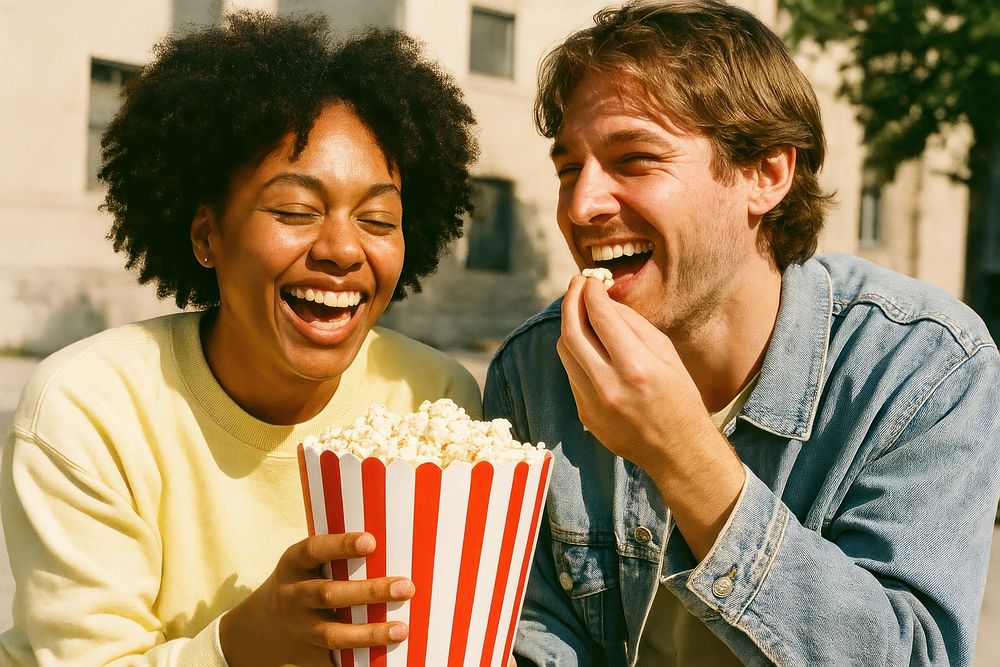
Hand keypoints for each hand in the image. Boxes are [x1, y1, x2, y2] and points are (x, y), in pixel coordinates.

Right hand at [219, 532, 414, 666]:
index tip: (371, 542)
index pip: (314, 550)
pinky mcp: (309, 653)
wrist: (262, 627)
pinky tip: (384, 656)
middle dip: (369, 591)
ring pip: (333, 634)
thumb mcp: (307, 563)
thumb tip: (394, 544)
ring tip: (401, 630)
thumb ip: (338, 555)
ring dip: (369, 633)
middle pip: (329, 594)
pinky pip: (334, 660)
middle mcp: (293, 596)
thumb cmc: (304, 581)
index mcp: (293, 565)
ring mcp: (300, 628)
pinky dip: (358, 659)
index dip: (341, 545)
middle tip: (406, 587)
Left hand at [557, 275, 707, 468]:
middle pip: (571, 331)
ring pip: (564, 351)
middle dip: (570, 301)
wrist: (678, 451)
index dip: (590, 292)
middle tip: (576, 286)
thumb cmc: (680, 397)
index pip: (599, 317)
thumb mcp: (666, 354)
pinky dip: (577, 353)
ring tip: (582, 313)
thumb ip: (632, 324)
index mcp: (636, 367)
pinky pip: (572, 372)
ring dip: (569, 326)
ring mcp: (591, 403)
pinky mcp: (584, 414)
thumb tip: (603, 299)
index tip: (590, 280)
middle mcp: (608, 385)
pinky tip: (590, 347)